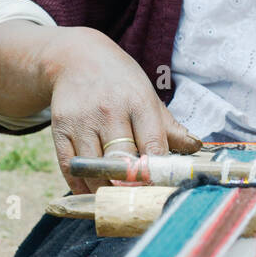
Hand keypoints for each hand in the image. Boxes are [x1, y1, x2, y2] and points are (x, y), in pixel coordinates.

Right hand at [42, 28, 200, 194]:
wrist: (76, 58)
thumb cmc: (120, 82)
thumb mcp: (148, 95)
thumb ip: (169, 127)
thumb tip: (196, 148)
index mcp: (138, 103)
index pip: (152, 146)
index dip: (158, 172)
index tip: (162, 188)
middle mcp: (109, 111)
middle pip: (122, 162)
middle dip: (132, 185)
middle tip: (139, 198)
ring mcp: (82, 121)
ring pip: (94, 170)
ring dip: (107, 190)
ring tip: (117, 198)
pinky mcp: (60, 128)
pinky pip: (70, 167)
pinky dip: (81, 185)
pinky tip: (93, 190)